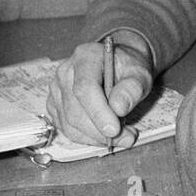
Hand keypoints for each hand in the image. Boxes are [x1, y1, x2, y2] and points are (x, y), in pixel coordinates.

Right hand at [45, 31, 153, 146]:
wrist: (118, 65)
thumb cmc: (128, 68)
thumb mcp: (140, 73)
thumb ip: (132, 88)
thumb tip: (118, 108)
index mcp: (86, 57)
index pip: (85, 88)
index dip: (98, 112)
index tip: (115, 130)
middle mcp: (66, 72)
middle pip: (75, 111)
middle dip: (101, 131)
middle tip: (127, 136)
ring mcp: (57, 90)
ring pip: (70, 125)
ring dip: (97, 137)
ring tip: (122, 134)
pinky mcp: (55, 105)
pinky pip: (68, 129)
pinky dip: (88, 138)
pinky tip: (105, 133)